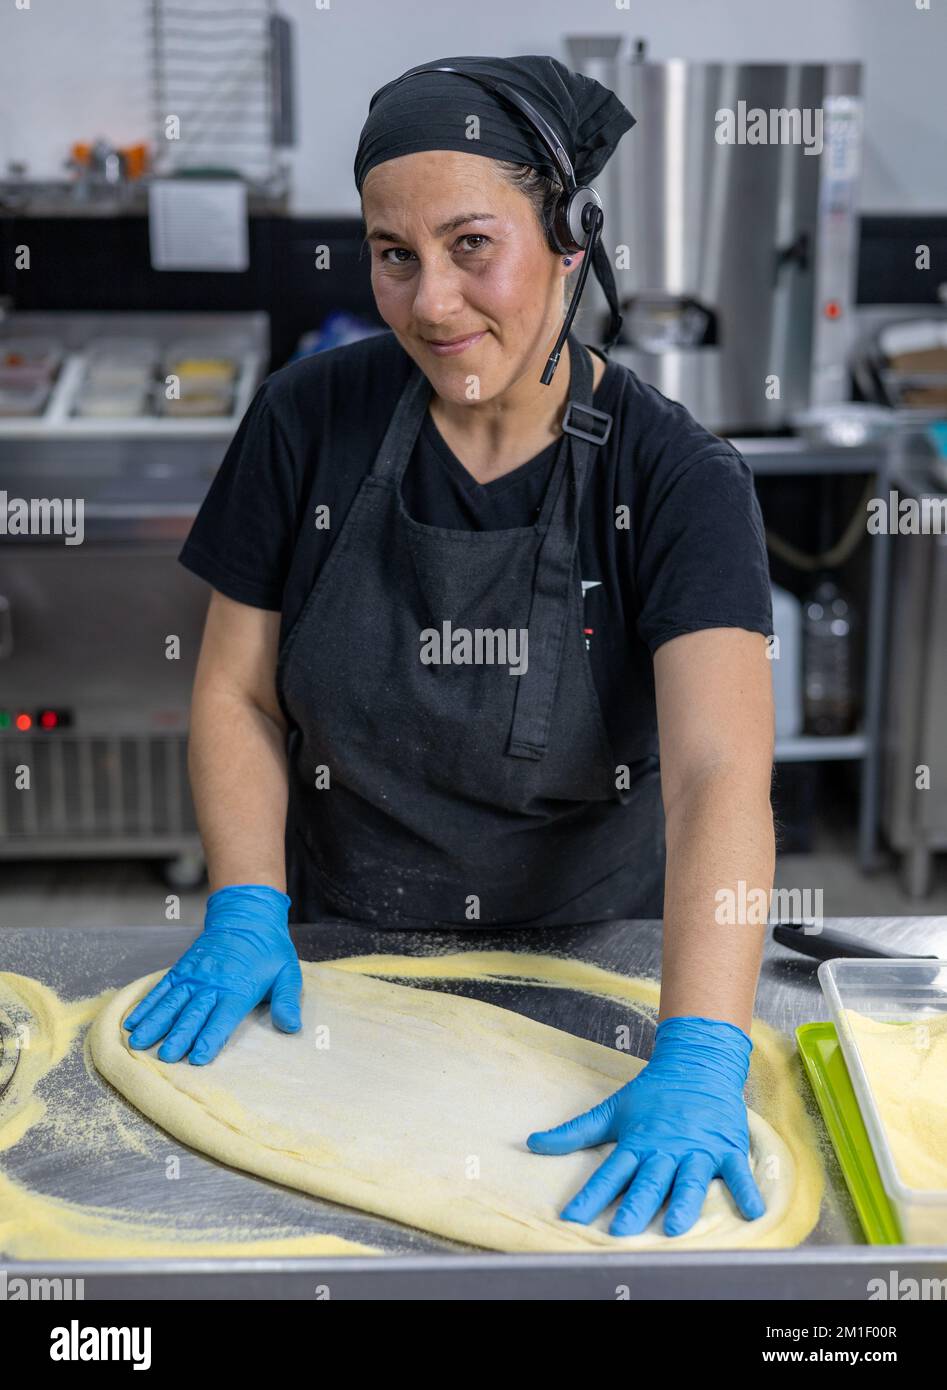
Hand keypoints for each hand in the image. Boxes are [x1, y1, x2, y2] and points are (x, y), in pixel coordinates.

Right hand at [123, 884, 301, 1065]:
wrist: (248, 915)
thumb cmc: (270, 950)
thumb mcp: (287, 972)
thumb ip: (286, 1000)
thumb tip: (291, 1026)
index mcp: (238, 988)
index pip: (223, 1017)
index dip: (211, 1037)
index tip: (198, 1057)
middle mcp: (212, 983)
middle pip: (193, 1012)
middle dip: (179, 1035)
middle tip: (165, 1056)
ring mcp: (194, 975)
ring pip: (172, 1001)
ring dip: (155, 1022)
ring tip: (138, 1042)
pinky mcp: (182, 969)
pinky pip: (162, 989)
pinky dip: (147, 1004)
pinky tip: (133, 1021)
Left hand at [526, 1015, 765, 1236]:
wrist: (697, 1063)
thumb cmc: (653, 1092)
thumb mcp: (612, 1111)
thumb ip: (576, 1132)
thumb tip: (532, 1143)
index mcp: (638, 1142)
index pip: (609, 1173)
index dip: (590, 1195)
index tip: (573, 1217)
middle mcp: (666, 1148)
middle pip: (648, 1181)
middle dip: (634, 1205)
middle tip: (621, 1230)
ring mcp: (698, 1149)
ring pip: (689, 1180)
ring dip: (683, 1203)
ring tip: (674, 1227)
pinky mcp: (727, 1148)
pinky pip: (739, 1172)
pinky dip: (747, 1191)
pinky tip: (753, 1212)